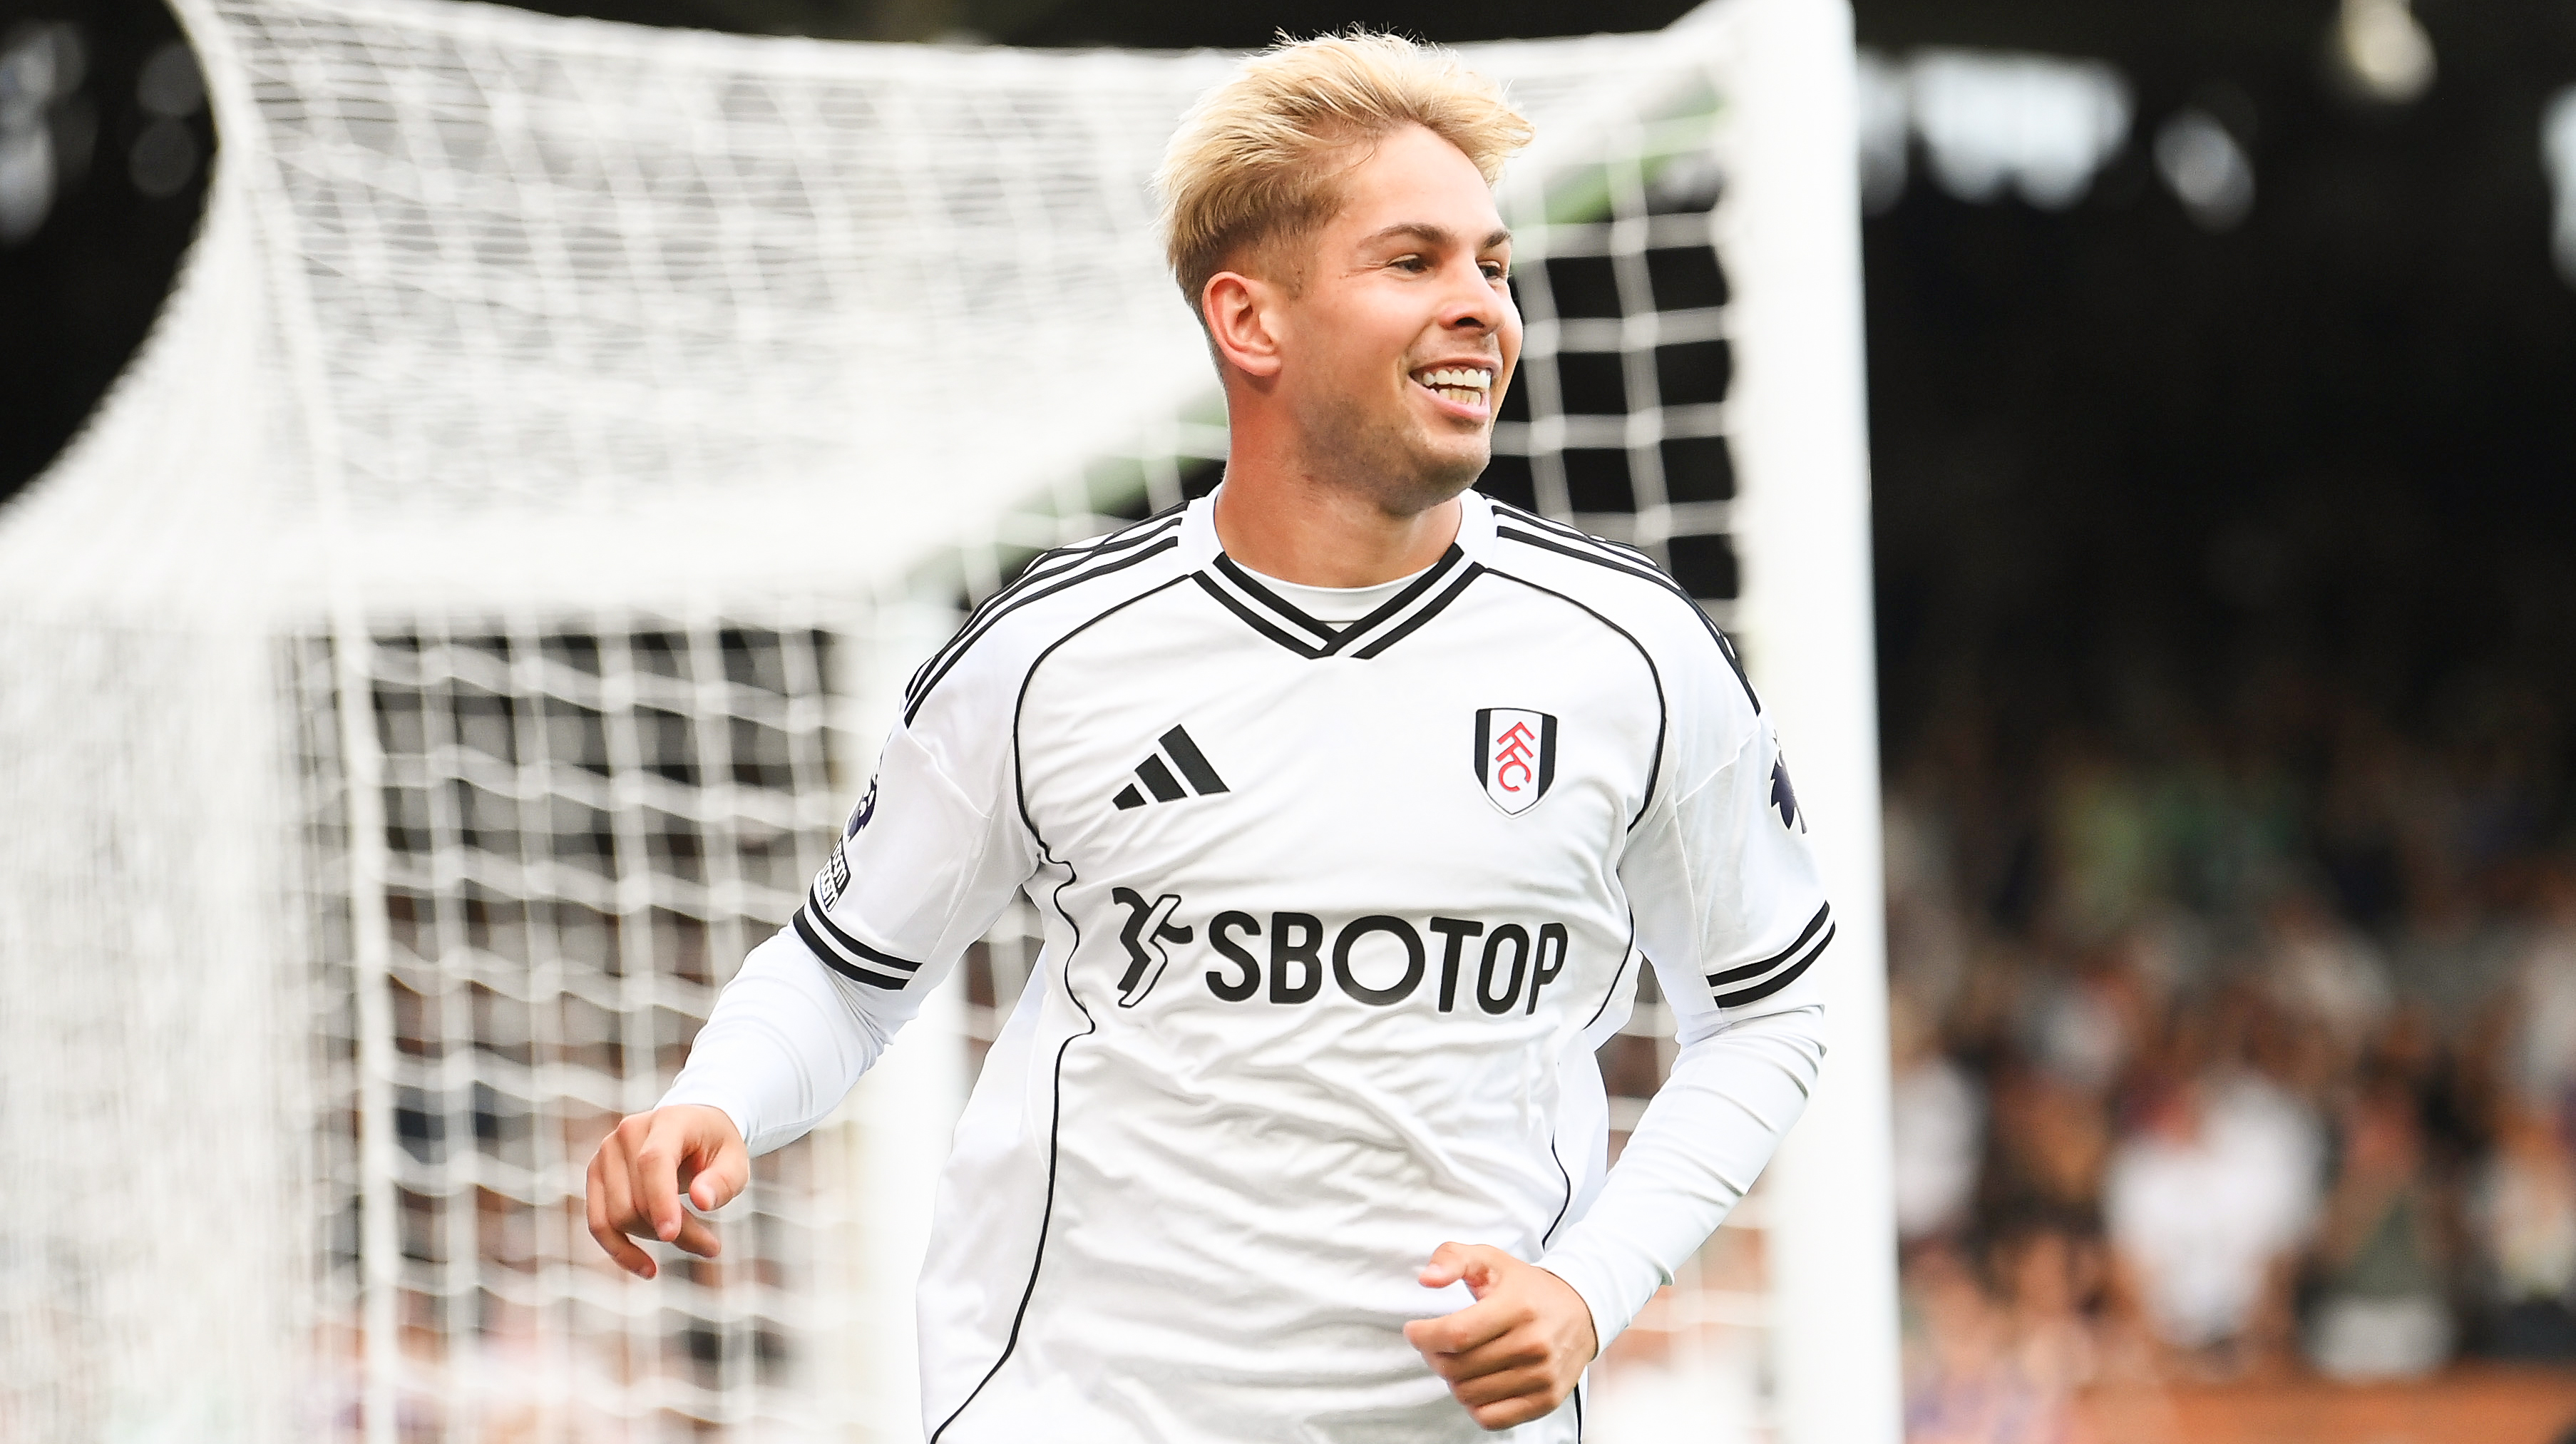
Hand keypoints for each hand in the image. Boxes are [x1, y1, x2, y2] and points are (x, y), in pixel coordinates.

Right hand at [584, 1104, 748, 1278]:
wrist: (693, 1130)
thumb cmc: (717, 1147)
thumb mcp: (736, 1160)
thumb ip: (724, 1180)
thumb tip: (702, 1201)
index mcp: (668, 1120)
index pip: (654, 1161)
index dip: (660, 1200)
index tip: (672, 1236)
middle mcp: (628, 1132)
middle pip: (637, 1198)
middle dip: (674, 1231)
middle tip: (711, 1246)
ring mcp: (606, 1153)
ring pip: (618, 1216)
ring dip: (654, 1239)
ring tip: (695, 1241)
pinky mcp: (597, 1175)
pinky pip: (599, 1223)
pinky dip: (620, 1250)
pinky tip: (647, 1269)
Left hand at [1403, 1242, 1598, 1430]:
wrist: (1581, 1310)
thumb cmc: (1527, 1287)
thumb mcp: (1491, 1259)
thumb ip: (1452, 1259)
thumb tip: (1427, 1279)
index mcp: (1518, 1307)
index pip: (1456, 1334)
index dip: (1424, 1336)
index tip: (1414, 1331)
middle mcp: (1534, 1344)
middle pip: (1458, 1367)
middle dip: (1434, 1356)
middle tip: (1435, 1344)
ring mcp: (1542, 1376)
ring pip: (1469, 1394)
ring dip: (1453, 1379)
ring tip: (1460, 1359)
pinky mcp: (1546, 1400)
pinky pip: (1491, 1418)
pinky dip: (1474, 1404)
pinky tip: (1476, 1382)